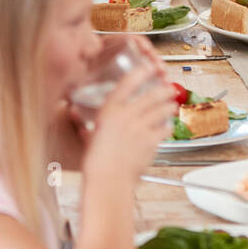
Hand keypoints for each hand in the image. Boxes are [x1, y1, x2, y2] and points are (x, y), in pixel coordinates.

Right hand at [83, 43, 173, 181]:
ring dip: (169, 106)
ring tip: (172, 105)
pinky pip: (164, 129)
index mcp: (109, 112)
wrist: (108, 180)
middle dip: (163, 90)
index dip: (140, 73)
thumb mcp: (88, 138)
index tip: (149, 67)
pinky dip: (168, 127)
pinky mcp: (151, 141)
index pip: (126, 84)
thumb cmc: (95, 162)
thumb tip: (75, 115)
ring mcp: (141, 127)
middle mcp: (126, 116)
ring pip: (161, 110)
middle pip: (151, 96)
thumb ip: (86, 125)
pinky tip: (168, 126)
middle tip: (168, 88)